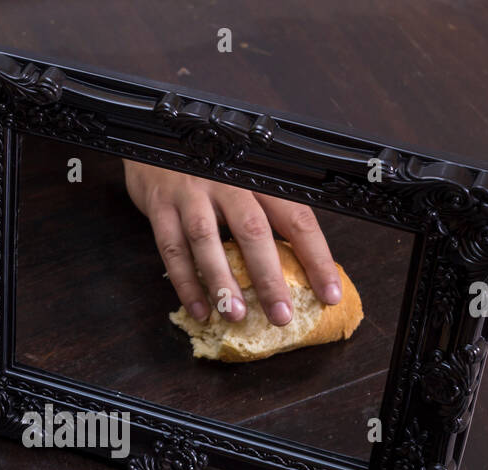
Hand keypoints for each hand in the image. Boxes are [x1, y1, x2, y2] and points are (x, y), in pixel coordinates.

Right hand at [122, 159, 340, 324]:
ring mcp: (192, 193)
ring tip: (235, 315)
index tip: (329, 294)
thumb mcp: (246, 178)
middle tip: (281, 317)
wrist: (158, 135)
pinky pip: (172, 249)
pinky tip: (199, 309)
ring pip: (207, 240)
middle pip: (253, 231)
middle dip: (269, 279)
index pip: (296, 218)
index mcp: (259, 177)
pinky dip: (185, 283)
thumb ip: (268, 212)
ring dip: (222, 281)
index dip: (315, 258)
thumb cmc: (211, 164)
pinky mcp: (161, 205)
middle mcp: (228, 182)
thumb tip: (300, 265)